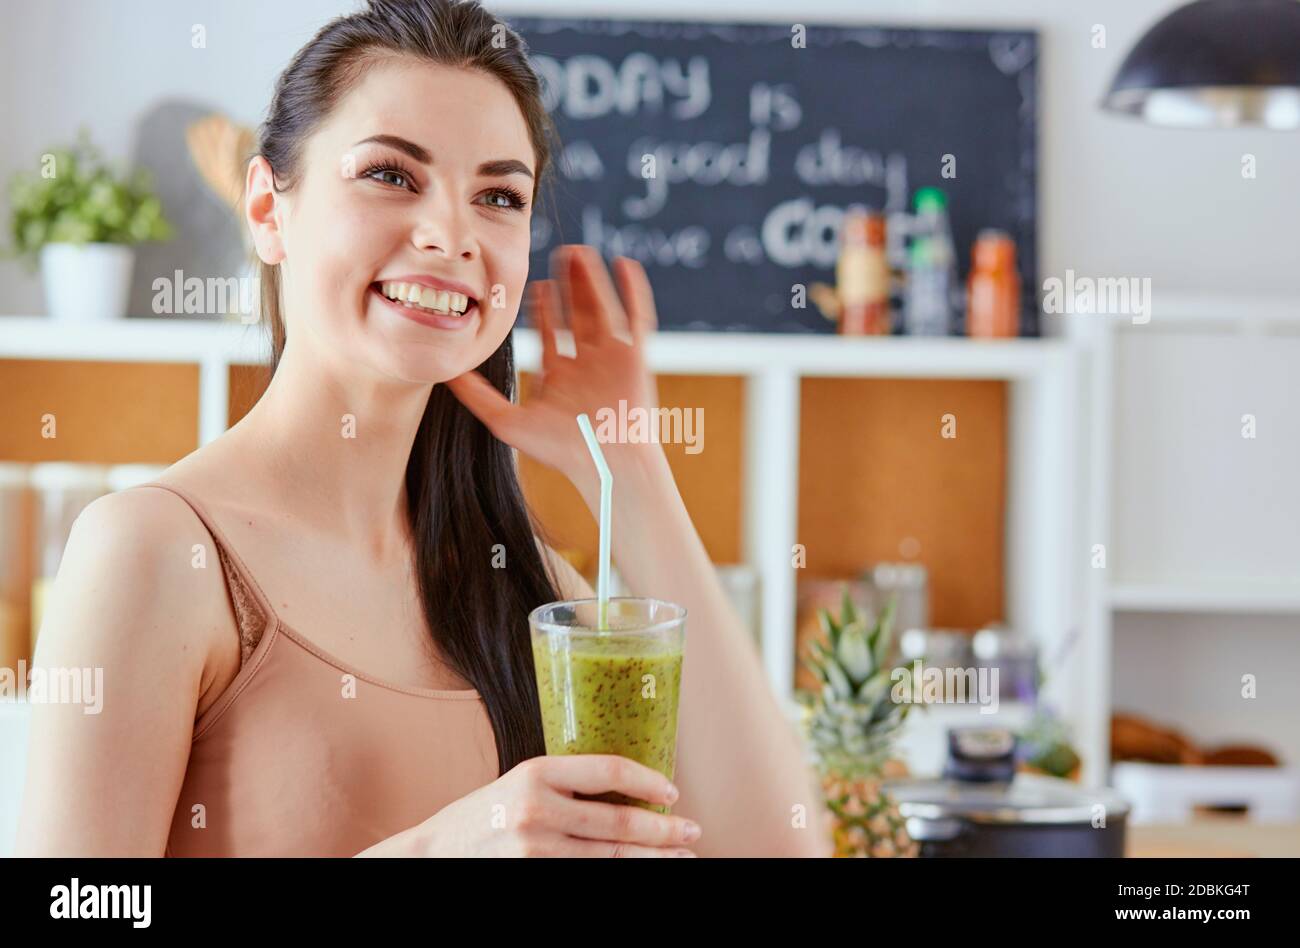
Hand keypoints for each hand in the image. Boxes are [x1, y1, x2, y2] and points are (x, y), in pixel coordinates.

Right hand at [358, 755, 700, 856]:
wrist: (434, 852)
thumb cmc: (485, 813)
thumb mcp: (521, 782)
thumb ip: (566, 783)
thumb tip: (629, 789)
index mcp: (535, 773)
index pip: (607, 771)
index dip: (647, 780)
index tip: (672, 790)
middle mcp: (536, 811)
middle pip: (617, 823)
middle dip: (663, 830)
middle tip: (692, 830)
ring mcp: (535, 850)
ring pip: (610, 858)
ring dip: (652, 858)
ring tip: (679, 855)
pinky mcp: (533, 877)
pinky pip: (588, 877)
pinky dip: (620, 874)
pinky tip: (641, 870)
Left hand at [444, 245, 664, 490]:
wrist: (605, 461)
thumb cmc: (560, 449)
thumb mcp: (507, 420)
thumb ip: (476, 396)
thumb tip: (446, 373)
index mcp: (561, 376)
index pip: (551, 334)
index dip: (544, 309)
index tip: (533, 285)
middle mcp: (586, 364)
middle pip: (577, 315)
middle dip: (568, 286)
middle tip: (558, 254)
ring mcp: (611, 359)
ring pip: (602, 309)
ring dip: (592, 281)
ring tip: (580, 253)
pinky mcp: (635, 356)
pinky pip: (635, 316)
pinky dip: (632, 291)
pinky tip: (623, 265)